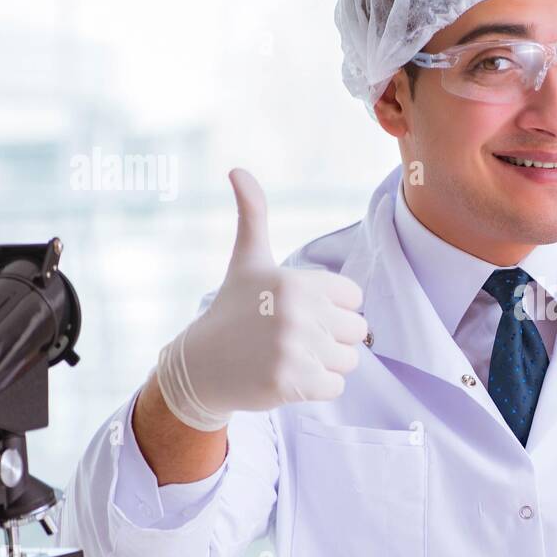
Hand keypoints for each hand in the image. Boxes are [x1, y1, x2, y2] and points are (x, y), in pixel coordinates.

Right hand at [155, 168, 368, 430]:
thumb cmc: (232, 310)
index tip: (299, 311)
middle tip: (293, 338)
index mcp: (295, 281)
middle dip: (331, 338)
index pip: (354, 298)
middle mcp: (296, 312)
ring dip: (325, 363)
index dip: (332, 308)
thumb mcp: (247, 260)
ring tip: (290, 356)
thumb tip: (237, 169)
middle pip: (356, 331)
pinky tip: (288, 376)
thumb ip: (252, 215)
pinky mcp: (291, 382)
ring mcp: (293, 349)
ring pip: (349, 361)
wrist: (200, 366)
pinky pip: (336, 387)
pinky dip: (317, 388)